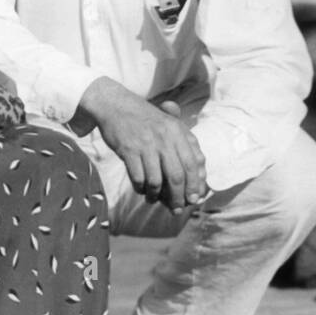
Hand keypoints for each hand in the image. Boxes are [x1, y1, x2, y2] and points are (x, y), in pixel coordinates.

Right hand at [78, 78, 207, 211]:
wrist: (115, 105)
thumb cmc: (144, 119)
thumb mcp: (169, 124)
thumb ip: (186, 144)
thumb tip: (200, 173)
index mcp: (177, 131)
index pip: (192, 164)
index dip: (194, 185)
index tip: (194, 199)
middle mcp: (164, 137)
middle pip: (176, 176)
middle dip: (177, 197)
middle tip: (177, 209)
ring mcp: (145, 144)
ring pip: (156, 181)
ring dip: (155, 195)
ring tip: (153, 200)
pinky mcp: (128, 150)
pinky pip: (138, 177)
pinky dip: (140, 188)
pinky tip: (141, 189)